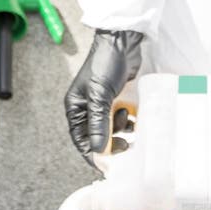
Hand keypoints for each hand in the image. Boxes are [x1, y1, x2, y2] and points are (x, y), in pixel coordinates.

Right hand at [64, 29, 142, 164]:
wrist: (123, 42)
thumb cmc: (105, 64)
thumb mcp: (100, 95)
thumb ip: (99, 123)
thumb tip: (99, 151)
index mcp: (75, 107)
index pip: (81, 139)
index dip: (93, 154)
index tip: (108, 167)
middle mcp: (87, 108)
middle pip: (97, 137)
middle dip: (111, 142)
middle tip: (126, 146)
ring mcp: (103, 104)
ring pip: (112, 130)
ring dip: (121, 130)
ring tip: (128, 119)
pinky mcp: (118, 100)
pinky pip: (122, 120)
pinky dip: (129, 122)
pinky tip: (135, 117)